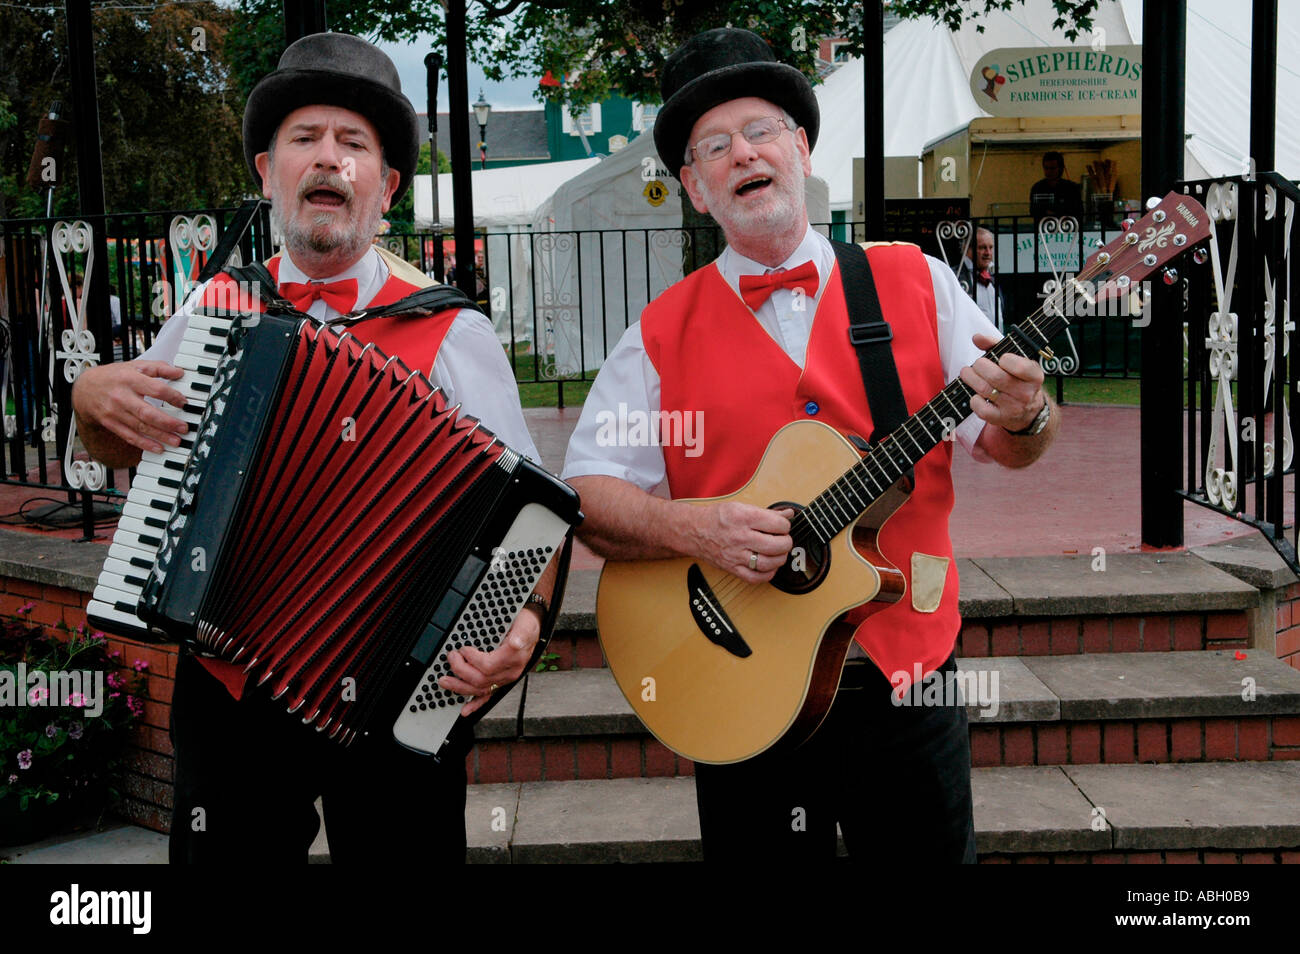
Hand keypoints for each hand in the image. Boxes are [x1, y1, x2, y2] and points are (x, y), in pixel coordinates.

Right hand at [71, 360, 188, 454]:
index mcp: (130, 379)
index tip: (184, 403)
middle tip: (183, 428)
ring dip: (159, 436)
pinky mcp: (110, 423)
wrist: (85, 388)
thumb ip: (158, 368)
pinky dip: (144, 444)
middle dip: (167, 422)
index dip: (172, 396)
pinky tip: (158, 448)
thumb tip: (179, 372)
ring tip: (175, 441)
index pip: (155, 389)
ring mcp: (115, 412)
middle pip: (147, 412)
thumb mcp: (135, 366)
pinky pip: (129, 436)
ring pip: (139, 426)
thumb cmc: (113, 376)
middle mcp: (121, 396)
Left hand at [438, 605, 542, 716]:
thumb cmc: (526, 626)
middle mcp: (509, 672)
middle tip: (452, 657)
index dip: (472, 659)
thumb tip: (515, 642)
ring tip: (445, 681)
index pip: (488, 666)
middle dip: (461, 670)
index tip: (464, 649)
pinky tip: (465, 710)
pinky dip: (475, 704)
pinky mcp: (499, 681)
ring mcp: (504, 679)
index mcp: (514, 659)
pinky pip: (487, 696)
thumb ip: (522, 634)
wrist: (532, 631)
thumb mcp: (526, 624)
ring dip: (460, 687)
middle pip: (481, 679)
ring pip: (480, 689)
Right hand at [690, 500, 792, 583]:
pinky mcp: (732, 568)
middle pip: (777, 545)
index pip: (778, 525)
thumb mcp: (741, 507)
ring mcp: (736, 554)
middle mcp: (740, 537)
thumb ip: (767, 512)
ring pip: (768, 563)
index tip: (782, 527)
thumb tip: (789, 514)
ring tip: (778, 553)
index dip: (785, 526)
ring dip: (779, 559)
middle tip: (783, 540)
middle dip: (786, 543)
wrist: (693, 531)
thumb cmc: (717, 518)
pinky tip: (768, 567)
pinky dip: (767, 574)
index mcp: (744, 517)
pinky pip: (755, 578)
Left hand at [959, 332, 1045, 431]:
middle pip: (996, 376)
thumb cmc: (1018, 380)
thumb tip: (977, 337)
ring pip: (985, 390)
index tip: (1000, 358)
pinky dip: (974, 400)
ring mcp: (1013, 407)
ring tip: (967, 373)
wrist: (1029, 411)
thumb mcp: (1015, 361)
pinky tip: (976, 395)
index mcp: (1034, 375)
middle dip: (980, 366)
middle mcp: (1026, 393)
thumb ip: (996, 345)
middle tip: (976, 365)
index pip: (1019, 366)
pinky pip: (981, 409)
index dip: (1005, 359)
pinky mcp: (1000, 418)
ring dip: (970, 378)